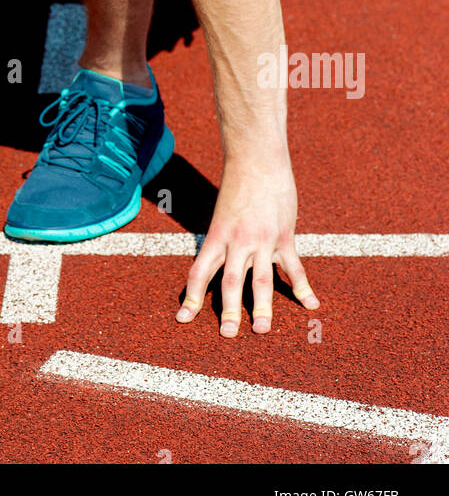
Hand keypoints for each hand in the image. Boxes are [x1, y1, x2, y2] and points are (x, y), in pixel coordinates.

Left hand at [176, 156, 318, 336]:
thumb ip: (224, 241)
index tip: (183, 319)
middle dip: (229, 311)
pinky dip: (302, 287)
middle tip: (227, 335)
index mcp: (217, 236)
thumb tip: (220, 263)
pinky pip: (294, 267)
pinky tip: (311, 305)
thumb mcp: (223, 214)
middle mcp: (237, 241)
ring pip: (261, 280)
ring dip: (262, 307)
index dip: (192, 297)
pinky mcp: (284, 236)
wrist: (257, 160)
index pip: (200, 272)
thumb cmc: (238, 186)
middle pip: (230, 282)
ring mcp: (262, 240)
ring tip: (262, 329)